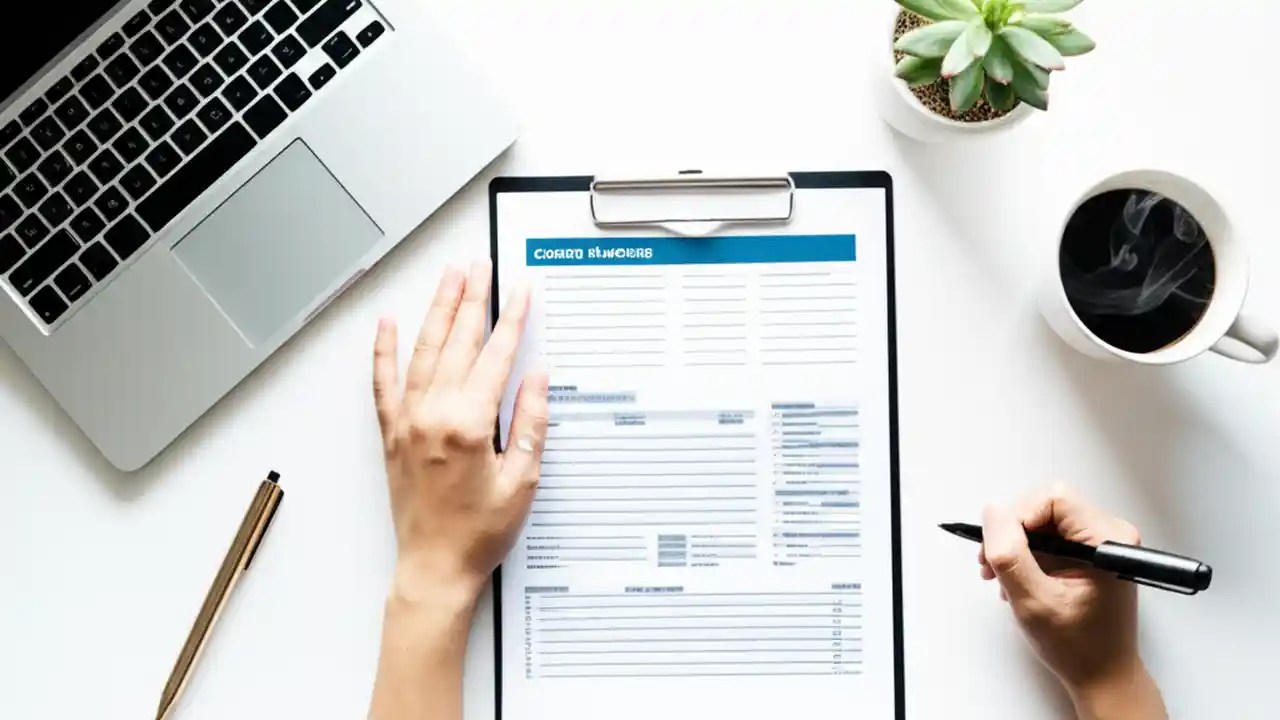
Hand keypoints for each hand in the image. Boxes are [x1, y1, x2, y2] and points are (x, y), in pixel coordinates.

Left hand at [372, 260, 548, 603]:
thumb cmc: (478, 532)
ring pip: (422, 350)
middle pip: (456, 342)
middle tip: (481, 267)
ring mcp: (407, 421)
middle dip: (472, 299)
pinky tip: (387, 322)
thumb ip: (530, 423)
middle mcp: (432, 414)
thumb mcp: (522, 481)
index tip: (520, 292)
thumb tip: (536, 377)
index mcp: (468, 424)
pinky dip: (383, 349)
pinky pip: (383, 381)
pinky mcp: (391, 433)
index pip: (496, 356)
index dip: (511, 320)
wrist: (434, 567)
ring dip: (437, 310)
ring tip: (449, 278)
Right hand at [979, 484, 1166, 719]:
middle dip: (1013, 533)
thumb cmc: (1078, 647)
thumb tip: (991, 512)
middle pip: (1047, 507)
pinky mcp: (1091, 553)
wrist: (1103, 676)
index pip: (1054, 499)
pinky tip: (1019, 579)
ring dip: (1016, 545)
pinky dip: (1028, 554)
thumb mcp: (1034, 602)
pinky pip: (1051, 536)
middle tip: (991, 566)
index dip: (1019, 517)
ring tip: (1002, 578)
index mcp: (1108, 541)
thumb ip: (1010, 555)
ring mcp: (1102, 543)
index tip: (998, 548)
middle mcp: (1111, 535)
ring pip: (1045, 521)